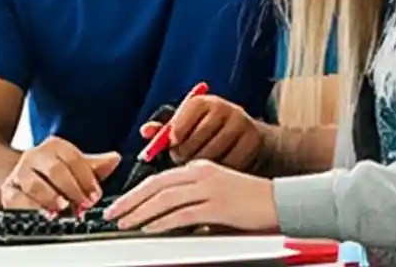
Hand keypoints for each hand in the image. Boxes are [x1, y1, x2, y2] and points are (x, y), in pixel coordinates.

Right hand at [1, 136, 120, 213]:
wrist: (22, 178)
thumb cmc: (53, 173)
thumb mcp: (75, 167)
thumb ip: (95, 166)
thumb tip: (115, 159)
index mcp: (54, 146)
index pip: (72, 158)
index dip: (86, 178)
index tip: (95, 195)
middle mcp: (35, 156)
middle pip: (54, 169)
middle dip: (72, 189)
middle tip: (84, 204)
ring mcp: (20, 173)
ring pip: (34, 184)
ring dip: (51, 198)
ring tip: (63, 208)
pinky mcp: (9, 191)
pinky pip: (17, 199)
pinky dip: (32, 208)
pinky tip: (45, 215)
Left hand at [104, 159, 277, 233]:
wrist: (283, 201)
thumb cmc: (251, 200)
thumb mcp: (217, 190)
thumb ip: (192, 197)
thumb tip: (165, 214)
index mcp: (198, 167)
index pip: (159, 178)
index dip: (136, 191)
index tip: (121, 203)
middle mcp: (200, 173)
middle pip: (156, 185)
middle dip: (130, 200)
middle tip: (112, 213)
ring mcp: (209, 189)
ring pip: (164, 199)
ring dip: (140, 212)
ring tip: (124, 222)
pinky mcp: (218, 206)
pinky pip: (182, 214)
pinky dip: (162, 221)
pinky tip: (149, 228)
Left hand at [140, 95, 265, 171]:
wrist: (248, 135)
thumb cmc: (207, 131)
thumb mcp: (187, 124)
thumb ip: (165, 128)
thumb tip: (145, 131)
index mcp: (201, 102)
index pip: (180, 122)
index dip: (173, 139)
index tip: (172, 147)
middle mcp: (223, 108)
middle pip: (195, 139)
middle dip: (185, 154)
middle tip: (182, 161)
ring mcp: (240, 124)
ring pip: (212, 153)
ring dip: (201, 164)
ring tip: (196, 166)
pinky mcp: (253, 141)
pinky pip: (230, 163)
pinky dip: (221, 170)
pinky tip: (216, 169)